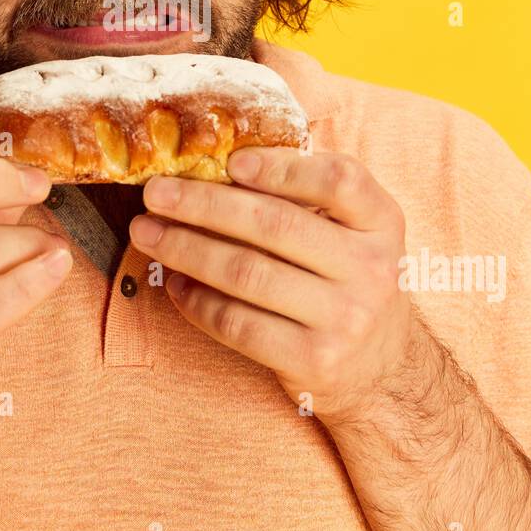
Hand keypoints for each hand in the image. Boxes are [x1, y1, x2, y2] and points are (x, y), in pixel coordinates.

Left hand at [129, 148, 417, 424]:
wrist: (383, 369)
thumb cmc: (348, 281)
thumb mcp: (353, 233)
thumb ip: (307, 199)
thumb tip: (216, 169)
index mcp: (381, 222)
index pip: (338, 181)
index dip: (281, 167)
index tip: (230, 161)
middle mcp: (371, 268)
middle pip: (275, 225)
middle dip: (204, 204)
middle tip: (155, 193)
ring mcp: (345, 317)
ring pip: (247, 273)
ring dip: (186, 249)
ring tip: (147, 234)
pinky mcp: (314, 359)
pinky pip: (240, 323)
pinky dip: (198, 301)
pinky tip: (175, 283)